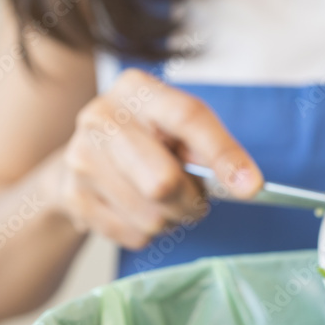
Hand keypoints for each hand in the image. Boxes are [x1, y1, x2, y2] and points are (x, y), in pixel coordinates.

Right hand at [56, 69, 262, 248]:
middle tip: (198, 202)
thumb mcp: (179, 129)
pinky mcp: (72, 196)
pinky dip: (148, 232)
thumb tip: (245, 183)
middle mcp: (101, 118)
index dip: (223, 155)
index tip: (252, 188)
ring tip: (165, 202)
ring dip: (172, 220)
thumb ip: (210, 147)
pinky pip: (133, 235)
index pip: (187, 117)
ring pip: (151, 216)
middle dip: (192, 202)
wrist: (85, 157)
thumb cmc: (148, 141)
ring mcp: (80, 158)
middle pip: (163, 181)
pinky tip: (138, 210)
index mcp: (136, 90)